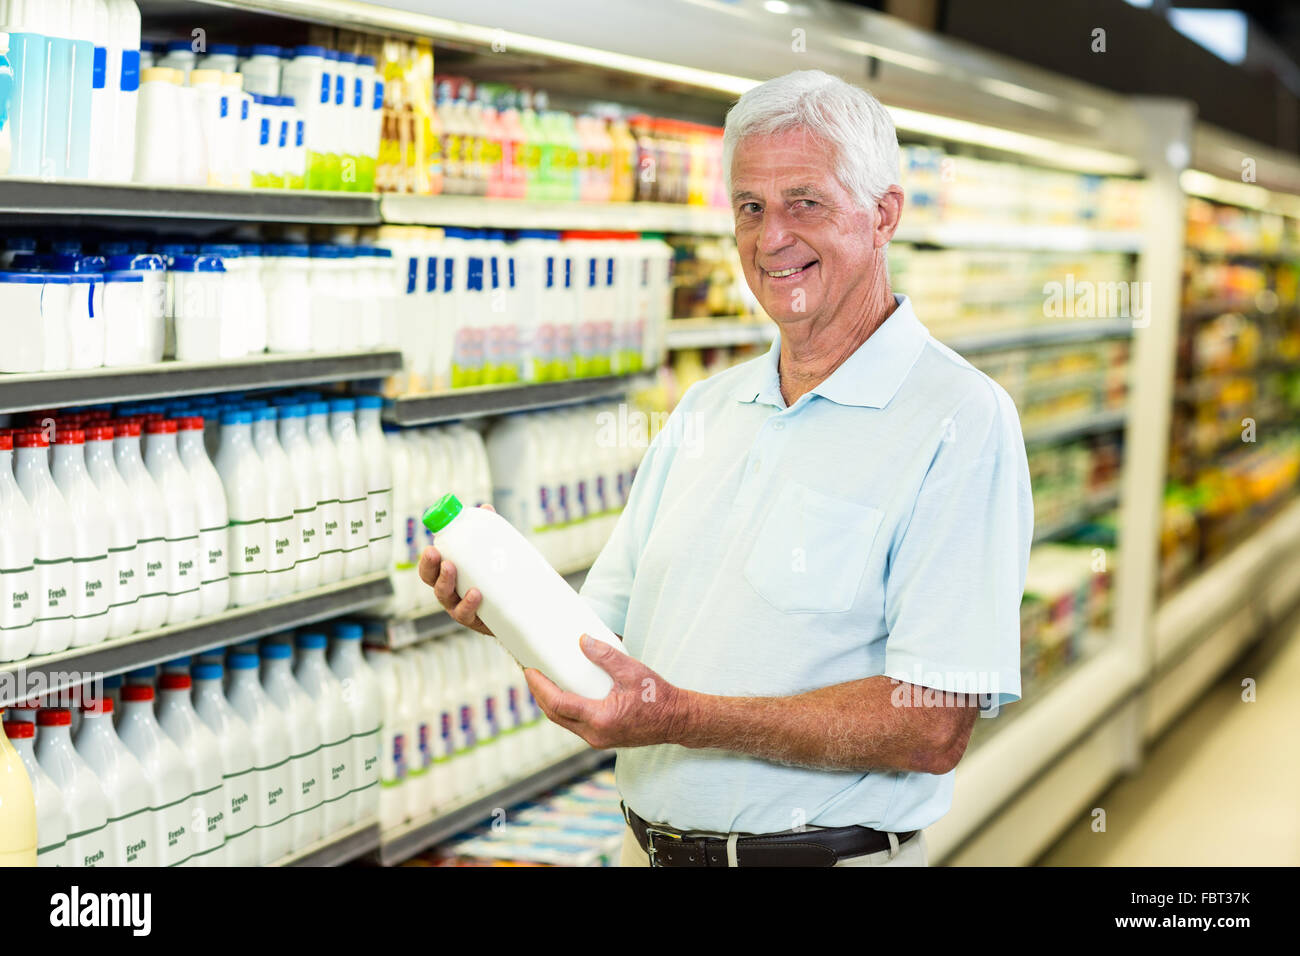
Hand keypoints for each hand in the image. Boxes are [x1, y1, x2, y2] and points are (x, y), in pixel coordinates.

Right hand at [417, 503, 495, 636]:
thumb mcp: (489, 556)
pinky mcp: (474, 620)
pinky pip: (466, 614)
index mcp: (449, 574)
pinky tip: (476, 593)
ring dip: (444, 581)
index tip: (432, 546)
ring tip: (451, 567)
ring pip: (444, 596)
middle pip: (431, 580)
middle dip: (429, 566)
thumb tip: (486, 508)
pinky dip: (468, 603)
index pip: (431, 566)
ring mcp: (459, 606)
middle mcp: (450, 591)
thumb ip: (486, 533)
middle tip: (434, 552)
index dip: (427, 558)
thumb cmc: (495, 580)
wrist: (517, 610)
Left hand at [524, 634, 690, 749]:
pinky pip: (575, 725)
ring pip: (563, 722)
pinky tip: (563, 694)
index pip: (559, 703)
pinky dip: (564, 709)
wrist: (678, 720)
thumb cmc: (659, 697)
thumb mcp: (633, 671)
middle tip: (530, 673)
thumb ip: (606, 656)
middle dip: (539, 695)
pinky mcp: (602, 738)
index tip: (529, 671)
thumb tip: (583, 640)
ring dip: (550, 703)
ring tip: (542, 682)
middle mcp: (595, 734)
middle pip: (555, 715)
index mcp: (600, 718)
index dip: (540, 687)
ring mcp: (598, 739)